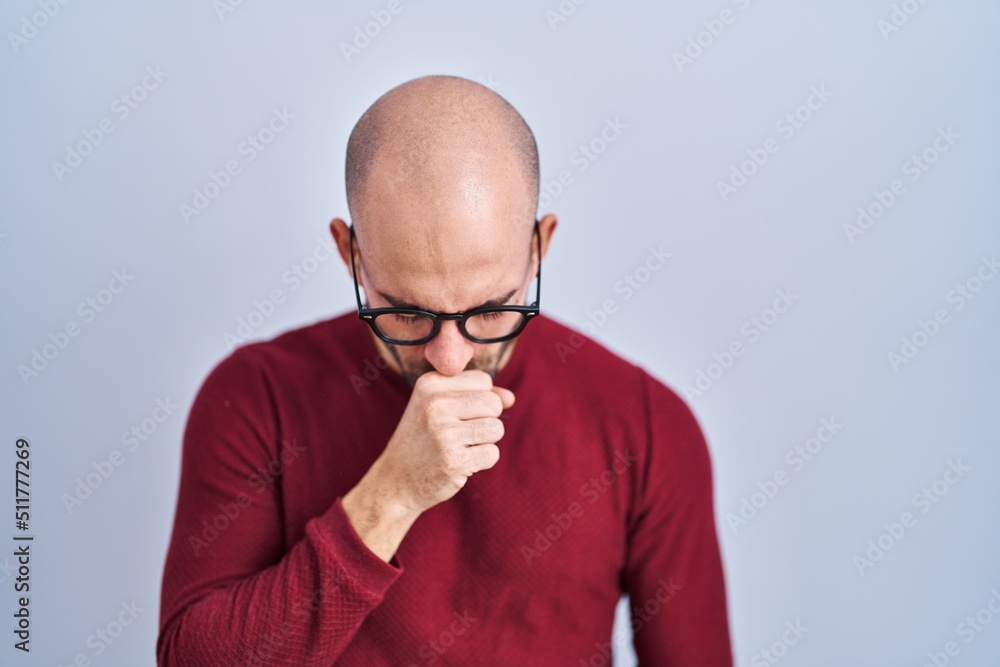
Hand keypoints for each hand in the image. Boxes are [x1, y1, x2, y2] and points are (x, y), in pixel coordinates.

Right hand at [376, 369, 514, 512]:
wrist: (396, 481)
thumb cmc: (424, 439)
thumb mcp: (440, 406)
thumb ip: (477, 395)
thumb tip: (510, 398)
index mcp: (430, 384)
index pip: (483, 380)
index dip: (479, 399)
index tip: (456, 415)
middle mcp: (435, 404)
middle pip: (494, 403)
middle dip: (486, 420)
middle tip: (459, 434)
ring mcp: (444, 433)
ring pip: (497, 428)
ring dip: (484, 442)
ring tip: (459, 447)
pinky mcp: (453, 461)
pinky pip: (493, 454)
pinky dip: (482, 461)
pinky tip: (460, 463)